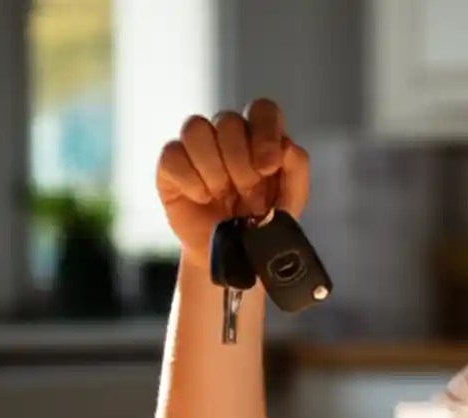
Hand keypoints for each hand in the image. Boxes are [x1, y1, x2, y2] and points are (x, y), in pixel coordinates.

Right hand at [155, 98, 310, 270]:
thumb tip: (286, 146)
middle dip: (240, 162)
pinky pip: (173, 153)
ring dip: (213, 167)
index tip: (267, 167)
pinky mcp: (171, 167)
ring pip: (196, 128)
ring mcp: (197, 149)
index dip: (265, 132)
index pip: (262, 109)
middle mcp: (227, 137)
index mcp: (260, 139)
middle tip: (245, 192)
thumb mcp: (289, 203)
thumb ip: (296, 170)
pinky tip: (201, 197)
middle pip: (228, 120)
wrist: (232, 259)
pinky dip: (190, 179)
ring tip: (221, 194)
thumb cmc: (261, 226)